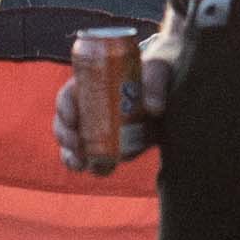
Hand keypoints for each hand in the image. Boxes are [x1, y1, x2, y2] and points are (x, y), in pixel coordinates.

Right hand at [54, 56, 153, 173]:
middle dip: (65, 136)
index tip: (72, 118)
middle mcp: (89, 108)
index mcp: (91, 84)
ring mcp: (99, 129)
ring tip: (80, 163)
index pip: (68, 96)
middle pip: (66, 123)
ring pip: (75, 145)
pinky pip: (96, 160)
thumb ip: (156, 83)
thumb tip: (154, 109)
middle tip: (76, 143)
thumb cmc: (158, 72)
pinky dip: (94, 167)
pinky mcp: (113, 146)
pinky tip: (96, 170)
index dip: (65, 108)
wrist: (174, 89)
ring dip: (72, 156)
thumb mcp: (159, 69)